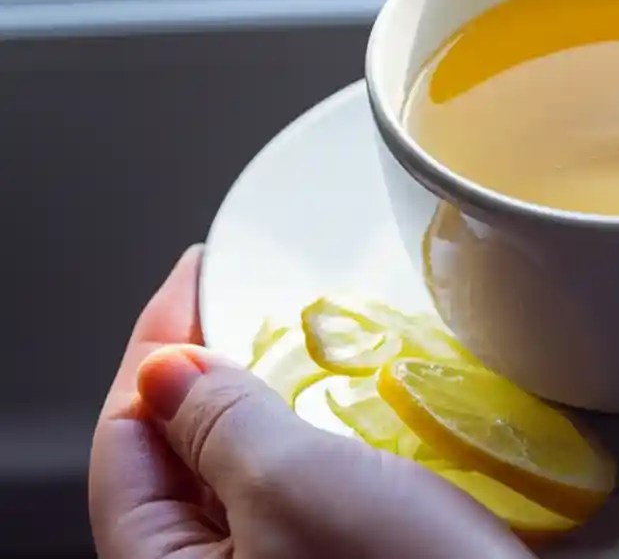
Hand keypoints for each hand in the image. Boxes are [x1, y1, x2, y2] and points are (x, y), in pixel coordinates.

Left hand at [89, 247, 530, 558]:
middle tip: (248, 293)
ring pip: (244, 470)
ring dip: (268, 399)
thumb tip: (168, 369)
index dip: (158, 349)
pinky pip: (301, 490)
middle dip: (212, 369)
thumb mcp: (293, 485)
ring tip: (298, 336)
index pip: (124, 442)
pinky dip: (316, 436)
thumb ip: (217, 422)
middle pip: (179, 455)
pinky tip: (345, 401)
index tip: (198, 276)